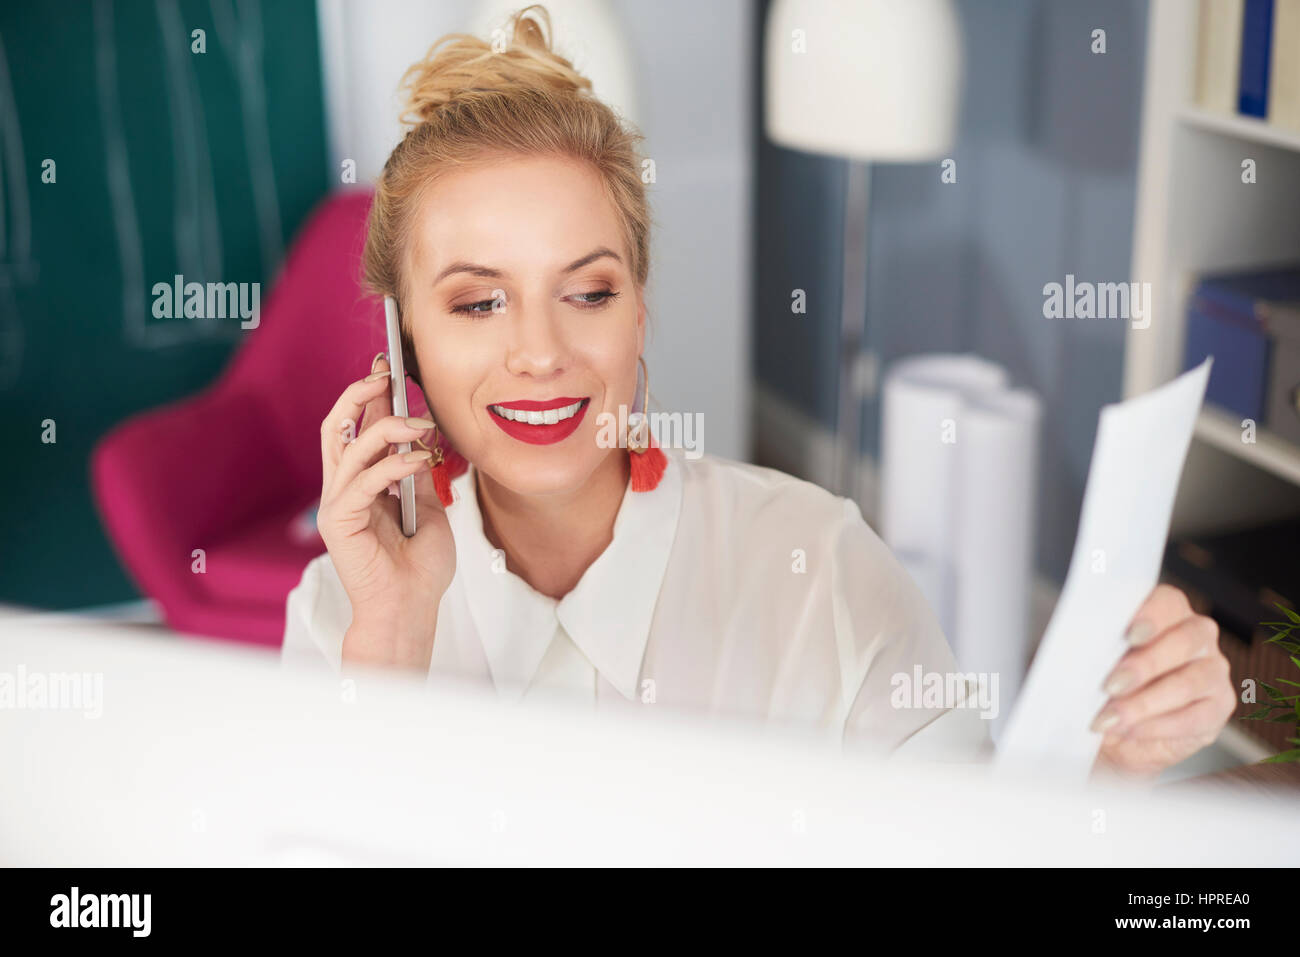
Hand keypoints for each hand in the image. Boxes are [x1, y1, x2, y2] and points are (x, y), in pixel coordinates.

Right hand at [316, 355, 456, 671]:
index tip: (390, 369)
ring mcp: (337, 504)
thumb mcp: (430, 508)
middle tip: (387, 374)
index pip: (356, 428)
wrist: (411, 609)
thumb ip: (419, 474)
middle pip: (337, 426)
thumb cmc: (419, 567)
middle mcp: (343, 489)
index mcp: (361, 484)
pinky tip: (418, 459)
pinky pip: (363, 481)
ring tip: (421, 424)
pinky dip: (392, 464)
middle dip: (360, 393)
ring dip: (387, 427)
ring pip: (349, 446)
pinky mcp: (338, 522)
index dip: (369, 396)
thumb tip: (421, 438)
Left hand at [1091, 584, 1235, 777]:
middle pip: (1184, 641)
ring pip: (1190, 682)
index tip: (1129, 635)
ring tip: (1112, 716)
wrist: (1114, 732)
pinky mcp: (1218, 708)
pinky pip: (1195, 717)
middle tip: (1111, 684)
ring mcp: (1213, 672)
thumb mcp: (1093, 664)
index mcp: (1166, 613)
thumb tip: (1080, 647)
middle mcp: (1197, 637)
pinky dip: (1159, 726)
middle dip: (1145, 665)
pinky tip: (1132, 730)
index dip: (1151, 615)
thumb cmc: (1103, 687)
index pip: (1168, 602)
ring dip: (1146, 702)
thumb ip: (1094, 649)